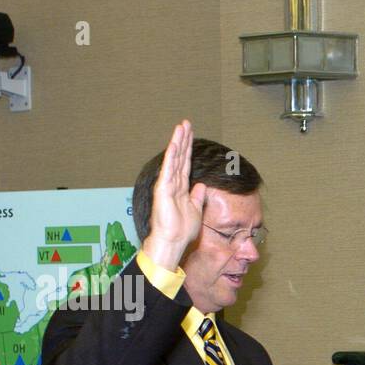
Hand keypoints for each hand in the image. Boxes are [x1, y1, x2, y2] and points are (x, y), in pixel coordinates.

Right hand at [141, 119, 207, 269]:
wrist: (173, 241)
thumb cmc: (182, 230)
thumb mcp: (195, 210)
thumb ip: (197, 197)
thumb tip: (201, 185)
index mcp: (181, 188)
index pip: (186, 164)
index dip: (189, 150)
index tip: (191, 135)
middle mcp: (173, 183)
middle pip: (180, 157)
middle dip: (183, 140)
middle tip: (186, 123)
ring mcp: (167, 184)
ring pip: (174, 158)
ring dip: (178, 142)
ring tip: (181, 126)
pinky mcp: (163, 188)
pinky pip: (169, 168)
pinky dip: (172, 155)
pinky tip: (175, 142)